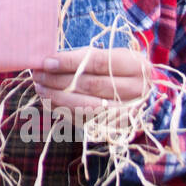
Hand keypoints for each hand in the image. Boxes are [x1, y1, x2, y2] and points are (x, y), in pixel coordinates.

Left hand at [31, 47, 150, 111]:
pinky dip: (64, 111)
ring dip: (57, 97)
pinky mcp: (117, 128)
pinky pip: (85, 120)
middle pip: (90, 84)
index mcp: (136, 67)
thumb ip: (87, 57)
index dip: (69, 62)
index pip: (97, 62)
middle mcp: (136, 90)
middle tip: (37, 74)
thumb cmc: (123, 72)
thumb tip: (50, 60)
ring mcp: (128, 112)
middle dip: (58, 80)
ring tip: (40, 88)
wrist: (147, 100)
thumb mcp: (114, 57)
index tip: (46, 62)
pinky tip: (51, 102)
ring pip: (86, 105)